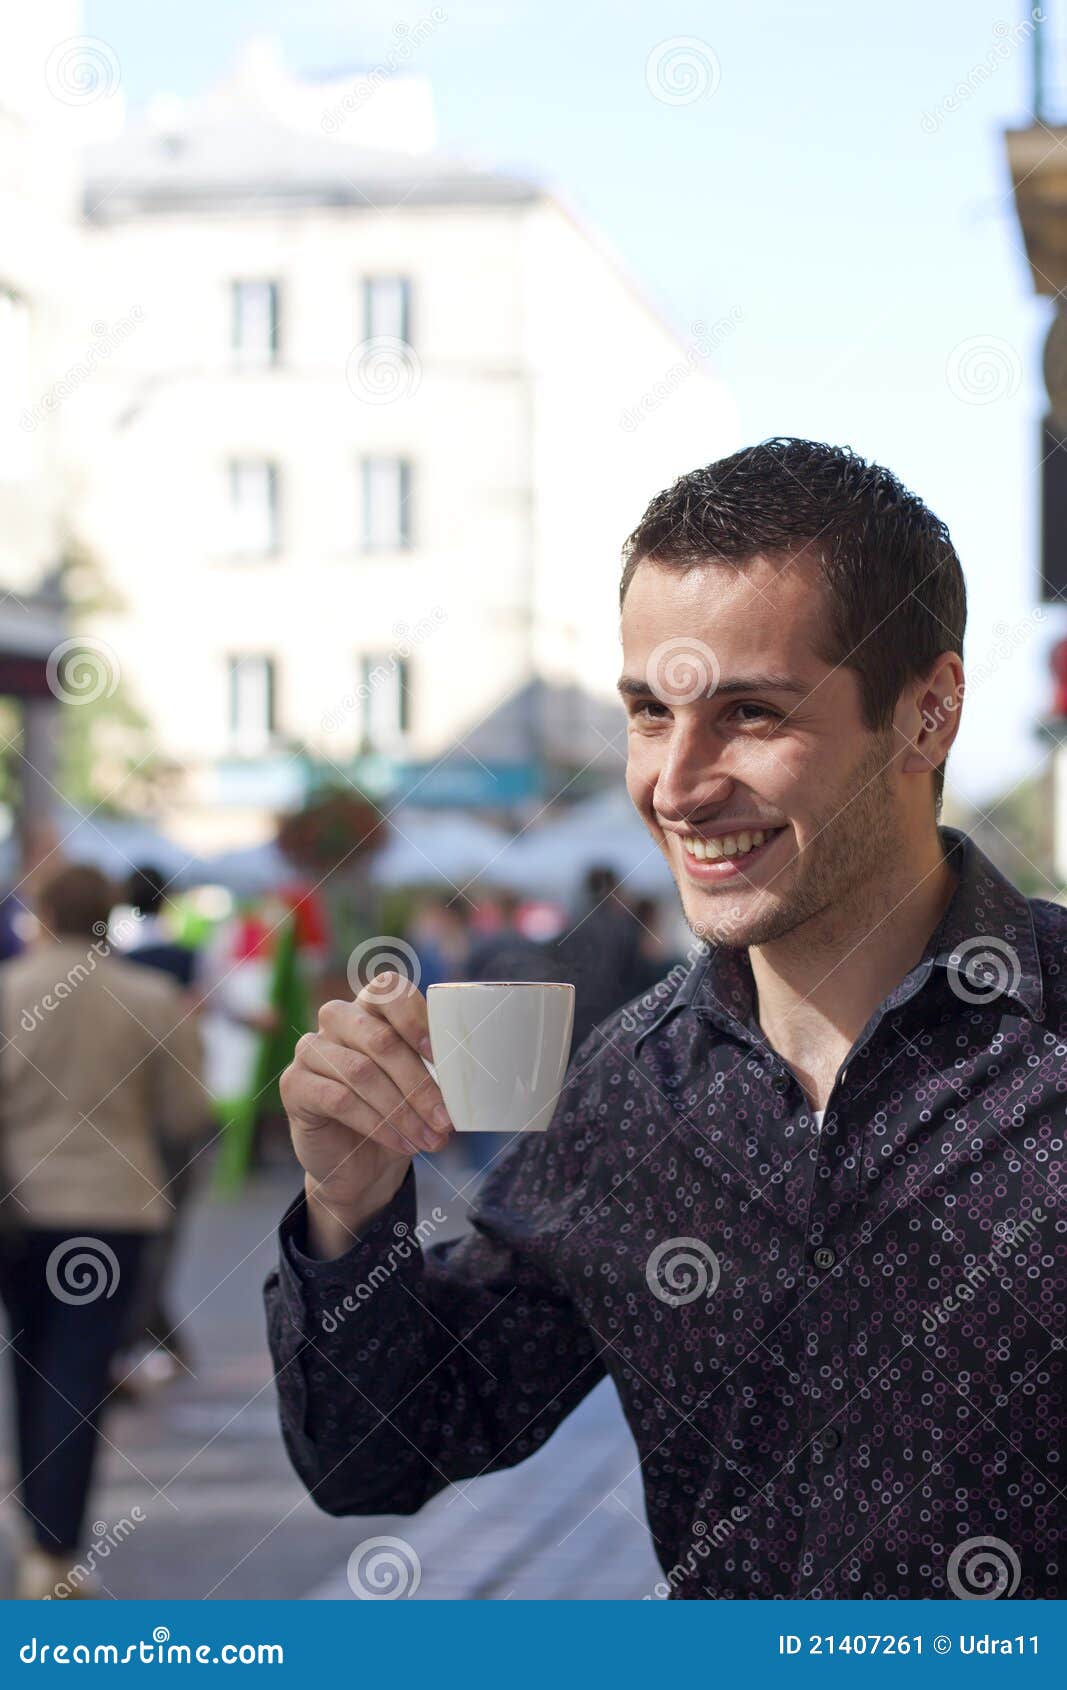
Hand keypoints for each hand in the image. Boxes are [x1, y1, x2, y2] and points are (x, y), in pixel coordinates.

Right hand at [280, 972, 452, 1255]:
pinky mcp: (294, 1085)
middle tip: (446, 1119)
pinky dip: (377, 1124)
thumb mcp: (420, 1084)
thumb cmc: (397, 1112)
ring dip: (402, 1111)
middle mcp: (337, 1019)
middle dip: (419, 1083)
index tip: (442, 1058)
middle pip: (379, 1039)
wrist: (359, 1164)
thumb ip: (436, 1068)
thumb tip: (471, 1076)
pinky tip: (401, 1143)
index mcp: (371, 1006)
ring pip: (361, 1072)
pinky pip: (339, 1100)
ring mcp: (311, 1050)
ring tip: (429, 1139)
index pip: (390, 990)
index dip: (417, 1019)